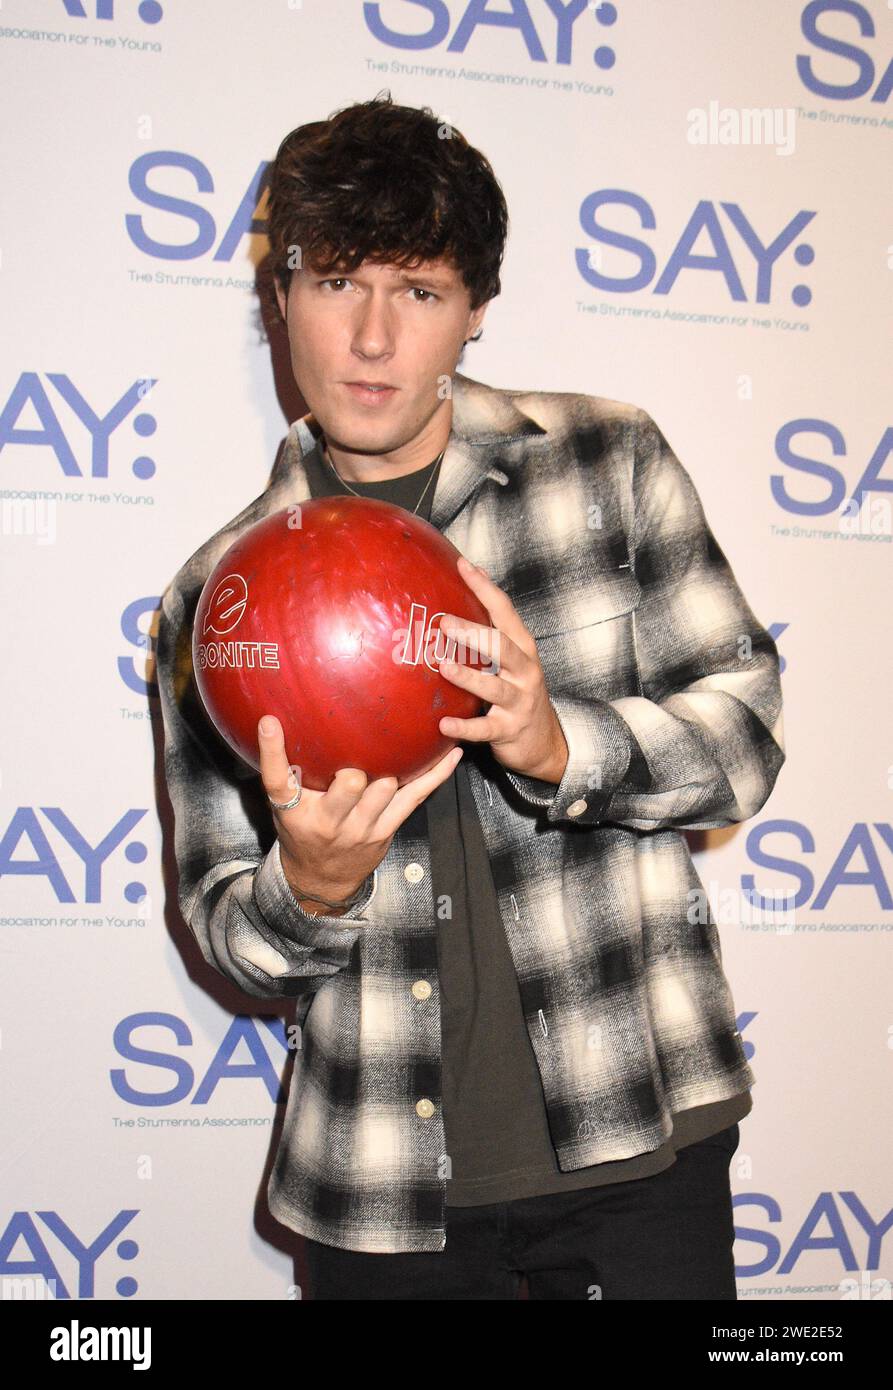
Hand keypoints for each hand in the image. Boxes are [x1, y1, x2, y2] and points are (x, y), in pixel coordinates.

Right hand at [257, 715, 463, 912]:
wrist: (322, 880)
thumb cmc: (303, 831)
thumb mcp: (285, 807)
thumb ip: (285, 771)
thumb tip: (276, 721)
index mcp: (295, 811)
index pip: (277, 781)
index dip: (272, 751)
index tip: (270, 723)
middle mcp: (328, 821)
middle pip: (347, 786)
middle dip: (357, 766)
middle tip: (361, 746)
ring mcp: (361, 828)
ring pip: (386, 790)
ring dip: (394, 766)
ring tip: (415, 733)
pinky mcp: (386, 829)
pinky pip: (415, 798)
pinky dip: (435, 775)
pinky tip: (451, 753)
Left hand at [436, 555, 568, 783]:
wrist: (544, 740)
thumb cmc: (518, 690)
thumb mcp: (512, 658)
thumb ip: (493, 627)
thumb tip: (472, 579)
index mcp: (522, 647)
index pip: (504, 611)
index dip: (484, 588)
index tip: (462, 566)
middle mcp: (525, 671)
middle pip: (501, 646)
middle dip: (474, 633)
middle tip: (444, 622)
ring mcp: (519, 701)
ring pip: (494, 687)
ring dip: (468, 676)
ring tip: (444, 666)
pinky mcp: (509, 729)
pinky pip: (485, 728)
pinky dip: (465, 727)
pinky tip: (444, 724)